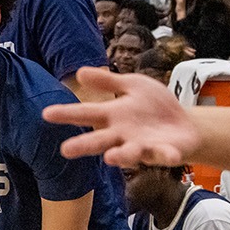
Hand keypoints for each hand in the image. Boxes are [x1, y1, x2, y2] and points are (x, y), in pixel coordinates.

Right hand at [44, 67, 200, 165]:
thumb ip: (108, 82)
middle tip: (66, 150)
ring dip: (121, 156)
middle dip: (84, 145)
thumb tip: (80, 71)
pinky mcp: (164, 152)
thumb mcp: (132, 85)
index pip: (86, 114)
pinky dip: (165, 156)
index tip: (46, 113)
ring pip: (128, 153)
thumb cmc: (154, 106)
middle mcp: (122, 134)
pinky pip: (163, 155)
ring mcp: (142, 145)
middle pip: (100, 140)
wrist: (183, 123)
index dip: (67, 114)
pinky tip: (170, 156)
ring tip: (110, 157)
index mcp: (113, 115)